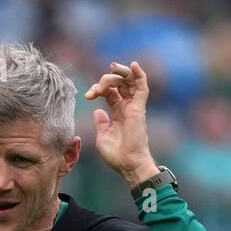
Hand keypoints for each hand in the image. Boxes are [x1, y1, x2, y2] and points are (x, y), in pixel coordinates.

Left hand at [84, 59, 159, 185]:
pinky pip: (142, 87)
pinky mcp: (139, 108)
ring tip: (112, 66)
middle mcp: (127, 107)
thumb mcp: (102, 138)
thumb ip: (100, 124)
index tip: (88, 96)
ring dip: (121, 72)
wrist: (129, 164)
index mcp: (118, 113)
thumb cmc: (117, 156)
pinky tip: (134, 65)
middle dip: (106, 80)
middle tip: (97, 88)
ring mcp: (134, 107)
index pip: (110, 92)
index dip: (98, 89)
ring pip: (130, 81)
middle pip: (119, 84)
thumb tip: (97, 112)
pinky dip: (140, 75)